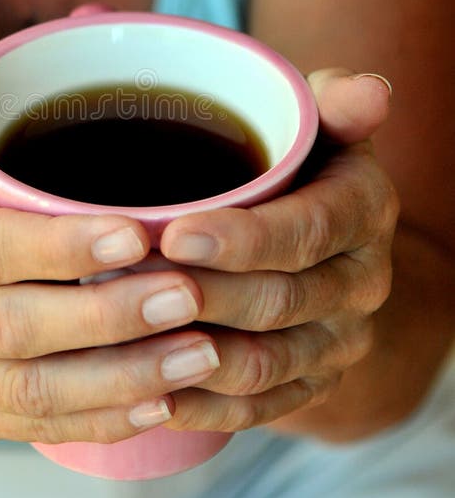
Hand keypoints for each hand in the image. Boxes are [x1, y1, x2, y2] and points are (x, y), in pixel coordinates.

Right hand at [0, 97, 223, 445]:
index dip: (58, 247)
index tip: (136, 237)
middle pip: (10, 326)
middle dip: (107, 317)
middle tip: (188, 297)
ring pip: (27, 390)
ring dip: (121, 377)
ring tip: (198, 355)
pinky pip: (30, 428)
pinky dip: (102, 419)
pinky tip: (162, 400)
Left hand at [157, 70, 398, 434]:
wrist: (321, 237)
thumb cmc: (299, 164)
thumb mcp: (318, 124)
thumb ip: (332, 104)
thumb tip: (368, 88)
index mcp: (363, 210)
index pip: (310, 229)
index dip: (245, 238)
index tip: (174, 234)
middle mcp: (360, 282)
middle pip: (280, 301)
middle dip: (204, 296)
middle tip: (129, 285)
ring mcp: (336, 339)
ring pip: (267, 363)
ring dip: (194, 356)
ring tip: (128, 340)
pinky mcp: (311, 382)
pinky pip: (262, 409)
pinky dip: (206, 408)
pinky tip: (152, 398)